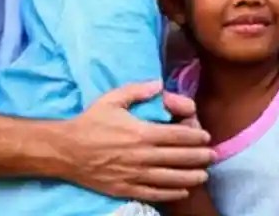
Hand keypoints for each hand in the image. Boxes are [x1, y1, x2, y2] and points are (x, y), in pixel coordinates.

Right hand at [59, 81, 212, 202]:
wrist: (65, 151)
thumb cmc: (90, 122)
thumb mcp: (112, 99)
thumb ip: (137, 91)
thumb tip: (159, 84)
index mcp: (141, 132)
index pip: (177, 135)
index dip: (195, 137)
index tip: (206, 137)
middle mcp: (141, 155)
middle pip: (179, 157)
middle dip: (199, 157)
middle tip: (213, 156)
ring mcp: (134, 174)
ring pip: (170, 178)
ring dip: (190, 177)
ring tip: (204, 175)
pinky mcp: (125, 188)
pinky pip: (153, 193)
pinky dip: (170, 193)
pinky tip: (182, 192)